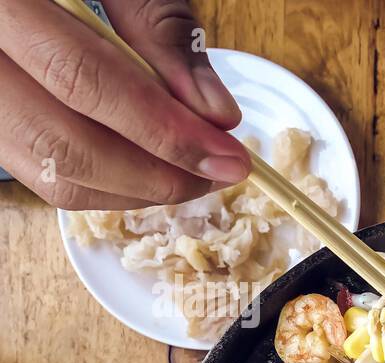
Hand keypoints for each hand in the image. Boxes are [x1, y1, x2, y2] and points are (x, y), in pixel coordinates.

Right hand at [0, 0, 249, 208]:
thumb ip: (162, 31)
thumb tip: (214, 113)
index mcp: (2, 3)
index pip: (80, 79)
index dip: (162, 130)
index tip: (225, 158)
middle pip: (61, 143)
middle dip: (154, 174)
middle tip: (216, 173)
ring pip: (50, 169)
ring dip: (132, 186)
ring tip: (191, 170)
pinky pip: (42, 168)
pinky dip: (105, 180)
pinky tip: (148, 162)